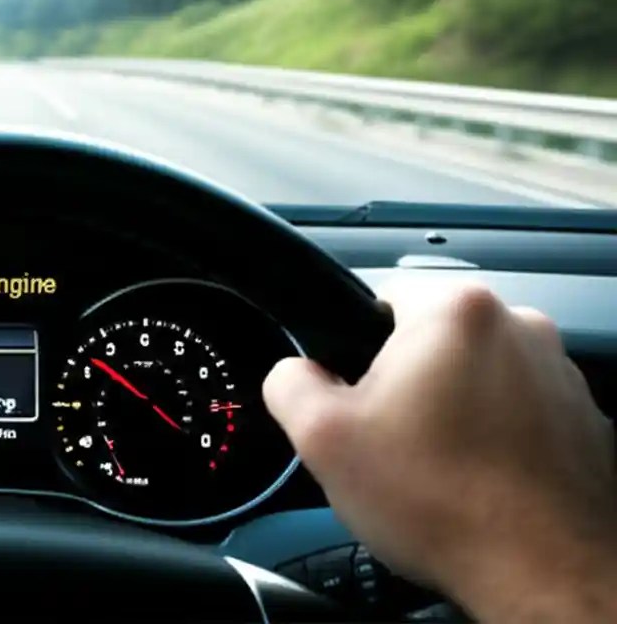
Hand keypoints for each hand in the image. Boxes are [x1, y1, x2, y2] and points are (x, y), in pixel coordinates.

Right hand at [263, 281, 616, 622]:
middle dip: (408, 388)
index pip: (381, 299)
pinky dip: (497, 444)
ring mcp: (561, 375)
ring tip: (440, 473)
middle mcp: (521, 329)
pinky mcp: (585, 421)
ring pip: (478, 381)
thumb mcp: (322, 438)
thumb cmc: (448, 505)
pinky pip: (520, 418)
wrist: (544, 575)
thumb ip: (289, 384)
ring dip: (456, 416)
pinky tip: (479, 486)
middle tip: (394, 445)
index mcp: (455, 311)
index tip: (361, 401)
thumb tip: (293, 374)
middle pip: (433, 343)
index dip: (355, 354)